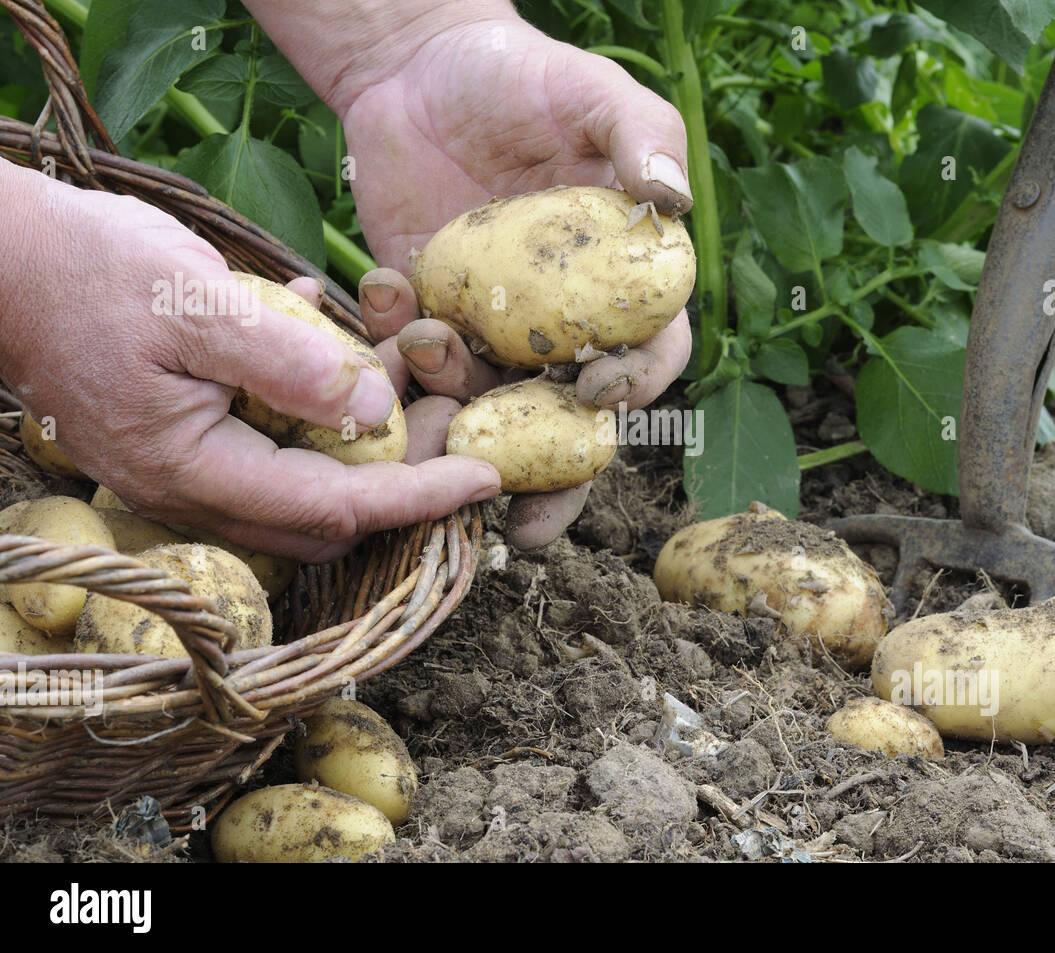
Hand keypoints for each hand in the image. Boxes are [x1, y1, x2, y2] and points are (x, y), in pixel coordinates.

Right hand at [0, 164, 499, 560]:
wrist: (6, 258)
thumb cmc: (87, 272)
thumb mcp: (197, 303)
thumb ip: (289, 362)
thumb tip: (377, 404)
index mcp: (195, 471)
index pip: (335, 508)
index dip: (421, 498)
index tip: (488, 475)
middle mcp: (194, 491)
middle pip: (329, 513)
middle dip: (404, 475)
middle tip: (454, 413)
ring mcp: (189, 471)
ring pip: (307, 481)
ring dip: (367, 440)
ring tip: (408, 371)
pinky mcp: (189, 439)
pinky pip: (274, 442)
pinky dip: (318, 408)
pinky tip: (329, 341)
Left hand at [333, 15, 693, 547]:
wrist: (420, 68)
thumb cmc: (525, 76)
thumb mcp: (593, 90)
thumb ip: (642, 138)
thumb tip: (674, 202)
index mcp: (621, 287)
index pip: (649, 356)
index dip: (634, 384)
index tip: (600, 391)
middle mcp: (560, 326)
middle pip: (570, 418)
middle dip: (554, 476)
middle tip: (532, 523)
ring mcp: (490, 332)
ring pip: (487, 404)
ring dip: (460, 408)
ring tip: (430, 366)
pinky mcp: (425, 321)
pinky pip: (412, 362)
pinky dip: (395, 349)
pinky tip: (386, 296)